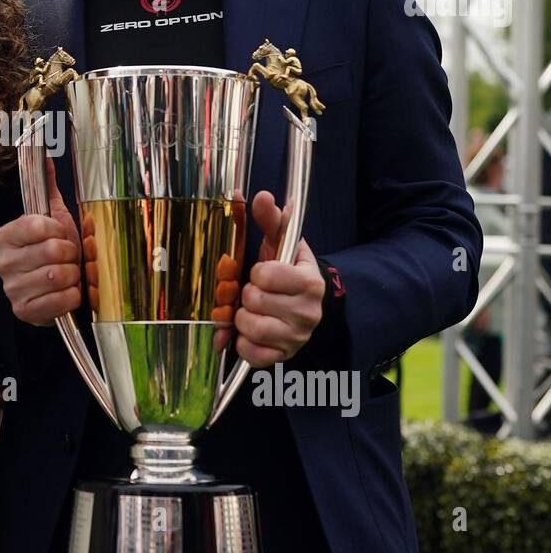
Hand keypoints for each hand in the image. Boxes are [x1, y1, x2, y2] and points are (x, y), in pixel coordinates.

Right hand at [0, 157, 81, 326]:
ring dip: (73, 275)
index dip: (57, 229)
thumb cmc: (53, 253)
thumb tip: (46, 155)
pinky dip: (72, 296)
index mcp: (5, 236)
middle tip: (70, 256)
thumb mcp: (52, 218)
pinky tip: (68, 291)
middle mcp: (4, 262)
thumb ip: (47, 189)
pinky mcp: (24, 311)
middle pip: (51, 251)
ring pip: (57, 276)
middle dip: (71, 253)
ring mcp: (12, 289)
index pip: (35, 225)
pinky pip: (59, 301)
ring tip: (69, 274)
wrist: (52, 290)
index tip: (61, 233)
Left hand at [234, 191, 323, 367]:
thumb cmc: (287, 271)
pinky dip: (243, 343)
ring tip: (252, 310)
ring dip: (242, 317)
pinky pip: (252, 355)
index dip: (257, 271)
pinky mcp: (284, 356)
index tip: (262, 272)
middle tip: (256, 292)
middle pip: (254, 301)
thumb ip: (271, 219)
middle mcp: (308, 312)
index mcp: (309, 281)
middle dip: (247, 294)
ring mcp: (297, 337)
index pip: (266, 274)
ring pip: (250, 328)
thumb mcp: (281, 243)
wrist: (305, 303)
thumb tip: (260, 195)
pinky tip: (249, 332)